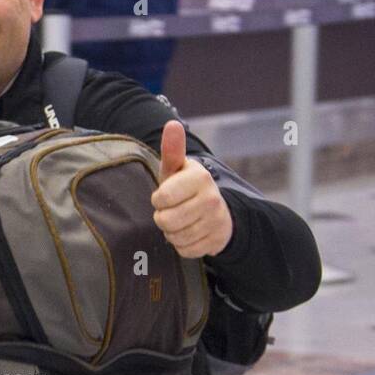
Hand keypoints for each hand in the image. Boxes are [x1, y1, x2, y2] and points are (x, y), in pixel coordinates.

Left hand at [151, 121, 233, 258]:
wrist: (216, 212)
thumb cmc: (186, 187)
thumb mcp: (177, 169)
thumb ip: (172, 150)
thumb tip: (172, 124)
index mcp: (200, 178)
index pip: (162, 198)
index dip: (158, 200)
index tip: (165, 196)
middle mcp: (211, 199)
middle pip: (166, 221)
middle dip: (163, 218)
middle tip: (172, 210)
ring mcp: (215, 222)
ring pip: (175, 237)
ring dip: (172, 232)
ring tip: (181, 220)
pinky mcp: (214, 242)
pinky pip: (184, 250)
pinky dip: (182, 244)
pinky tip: (189, 232)